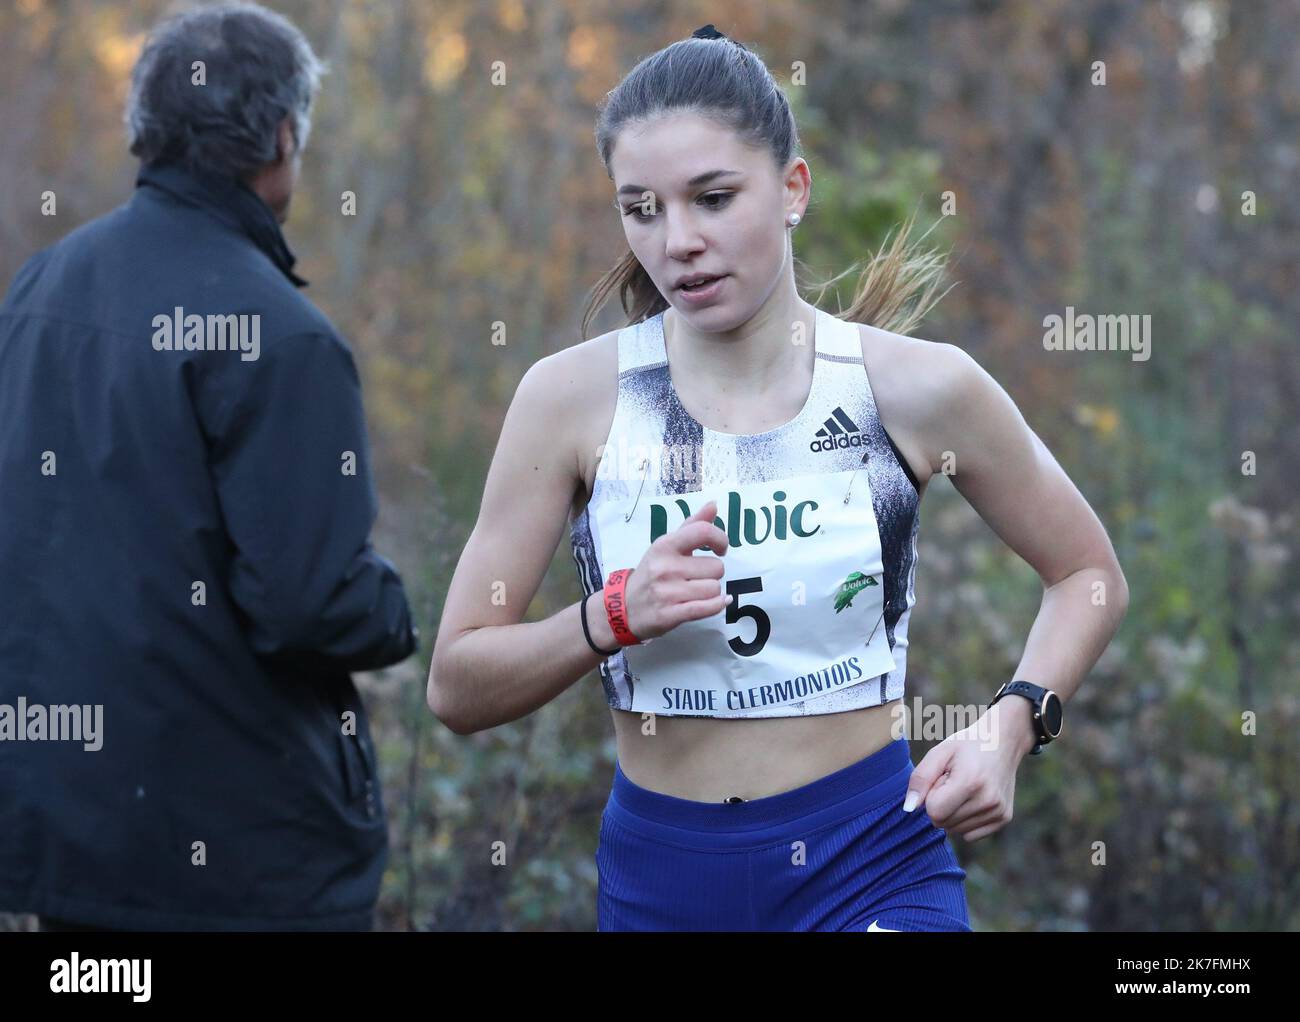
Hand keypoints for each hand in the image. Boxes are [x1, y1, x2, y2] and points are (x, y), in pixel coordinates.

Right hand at [622, 498, 730, 640]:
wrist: (625, 607)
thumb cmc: (651, 573)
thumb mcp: (666, 546)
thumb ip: (692, 525)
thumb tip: (713, 504)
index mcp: (665, 545)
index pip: (703, 532)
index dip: (720, 539)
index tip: (720, 549)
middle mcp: (665, 567)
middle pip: (716, 567)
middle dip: (712, 574)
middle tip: (697, 577)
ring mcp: (667, 592)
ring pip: (714, 588)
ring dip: (711, 592)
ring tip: (695, 592)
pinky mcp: (670, 614)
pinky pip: (708, 608)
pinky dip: (717, 605)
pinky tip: (719, 602)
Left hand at [901, 701, 1033, 841]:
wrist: (1003, 742)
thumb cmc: (966, 746)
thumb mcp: (939, 753)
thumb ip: (920, 779)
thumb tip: (909, 809)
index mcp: (970, 782)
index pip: (934, 812)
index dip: (931, 795)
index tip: (942, 778)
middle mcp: (988, 801)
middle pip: (943, 823)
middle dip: (940, 804)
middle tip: (953, 782)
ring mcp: (998, 812)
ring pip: (954, 831)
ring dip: (952, 813)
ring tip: (964, 789)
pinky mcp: (1004, 818)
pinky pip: (970, 835)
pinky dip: (965, 821)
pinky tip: (973, 800)